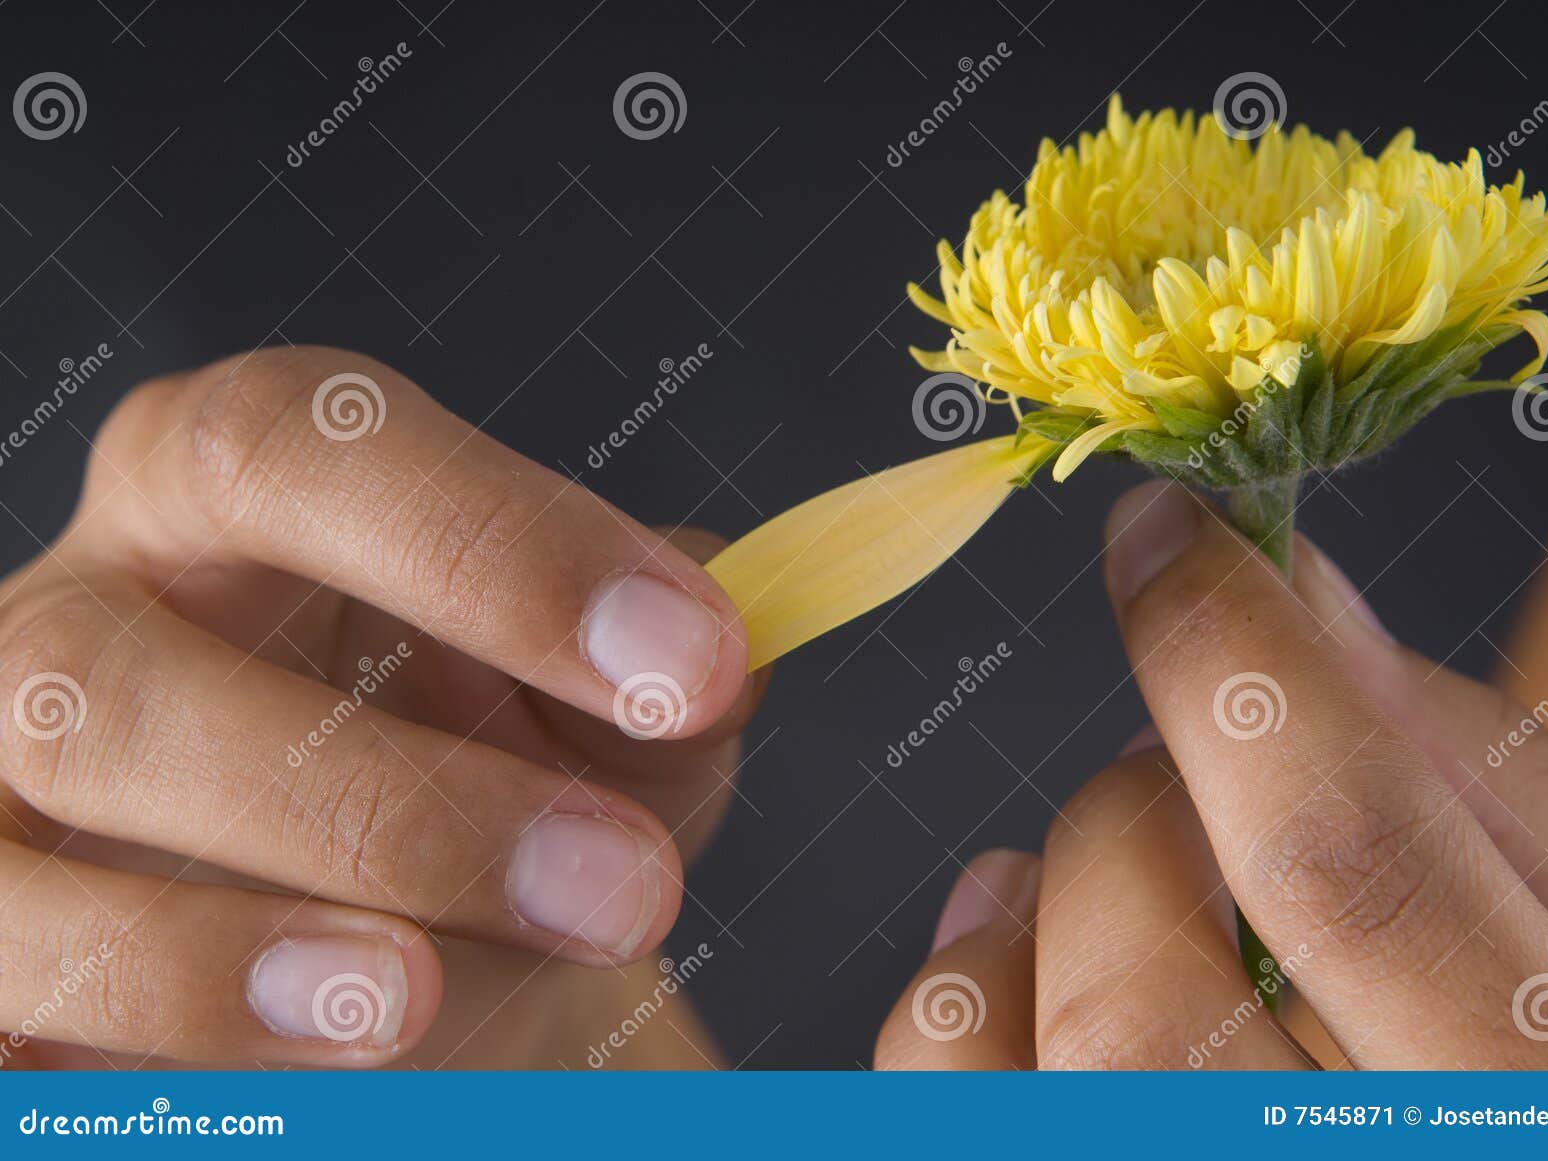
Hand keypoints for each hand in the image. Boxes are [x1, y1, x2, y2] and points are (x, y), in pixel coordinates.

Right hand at [0, 348, 758, 1068]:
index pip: (301, 445)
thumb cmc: (500, 777)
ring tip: (419, 1005)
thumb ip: (663, 677)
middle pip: (138, 675)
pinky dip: (138, 1062)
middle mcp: (77, 620)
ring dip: (222, 955)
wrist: (406, 934)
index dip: (493, 542)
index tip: (686, 663)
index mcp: (225, 492)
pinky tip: (307, 1093)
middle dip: (397, 802)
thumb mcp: (597, 713)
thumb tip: (715, 657)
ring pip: (32, 868)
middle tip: (621, 889)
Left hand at [876, 480, 1547, 1068]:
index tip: (1161, 534)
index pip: (1344, 866)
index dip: (1228, 665)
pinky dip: (956, 1011)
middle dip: (1135, 818)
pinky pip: (959, 1116)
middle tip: (1165, 776)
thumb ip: (1474, 784)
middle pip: (1148, 991)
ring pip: (1032, 1077)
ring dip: (1026, 914)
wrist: (1484, 1141)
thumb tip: (1296, 597)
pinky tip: (999, 955)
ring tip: (1064, 870)